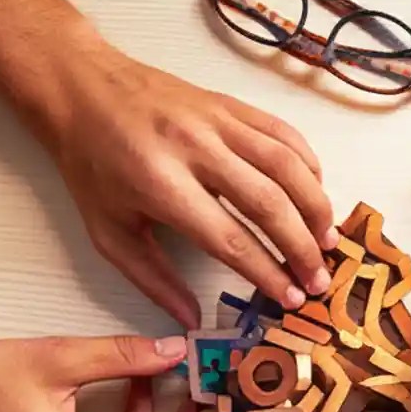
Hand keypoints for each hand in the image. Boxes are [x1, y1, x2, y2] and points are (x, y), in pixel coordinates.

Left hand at [52, 34, 335, 327]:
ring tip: (328, 241)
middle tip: (318, 280)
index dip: (267, 272)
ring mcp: (217, 121)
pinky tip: (315, 193)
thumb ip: (151, 280)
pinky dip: (308, 164)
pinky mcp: (230, 104)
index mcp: (161, 186)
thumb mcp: (108, 232)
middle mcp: (195, 149)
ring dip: (316, 206)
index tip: (289, 298)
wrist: (82, 91)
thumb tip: (190, 320)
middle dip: (301, 247)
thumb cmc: (92, 165)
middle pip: (268, 203)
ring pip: (286, 165)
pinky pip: (283, 133)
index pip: (231, 238)